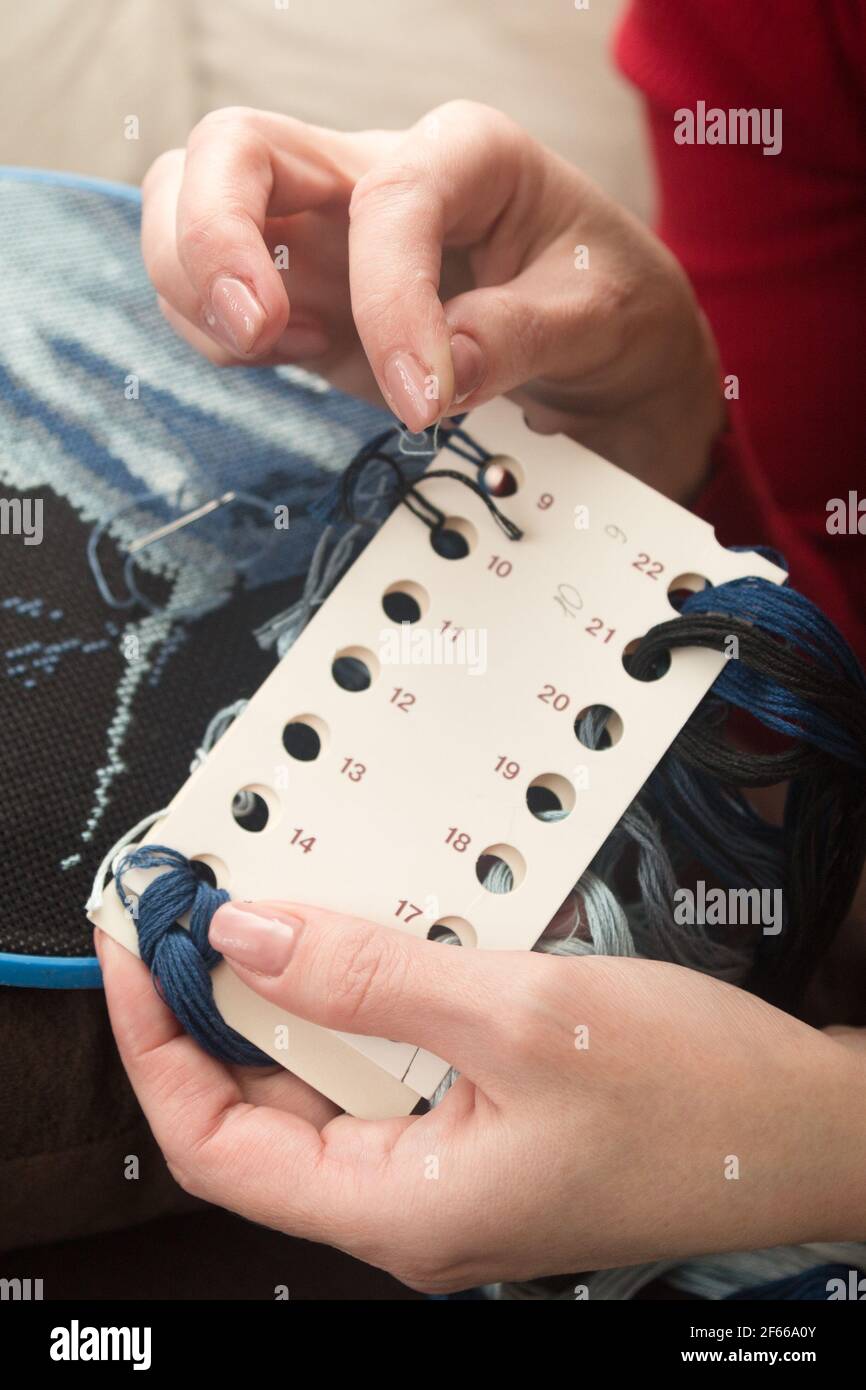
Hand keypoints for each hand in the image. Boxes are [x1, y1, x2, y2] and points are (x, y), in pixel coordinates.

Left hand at [96, 902, 865, 1291]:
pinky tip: (378, 929)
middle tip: (201, 901)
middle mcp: (408, 1196)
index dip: (154, 1040)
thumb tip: (246, 939)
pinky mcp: (479, 1120)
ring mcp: (444, 1160)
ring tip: (283, 902)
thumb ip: (370, 976)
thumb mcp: (520, 1016)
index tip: (137, 945)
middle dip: (216, 998)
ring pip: (325, 1071)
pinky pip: (389, 1055)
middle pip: (258, 1103)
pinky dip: (366, 989)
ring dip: (298, 984)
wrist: (808, 1125)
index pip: (213, 1141)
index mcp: (400, 1207)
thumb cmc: (698, 1101)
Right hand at [141, 101, 722, 500]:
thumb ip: (517, 336)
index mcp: (464, 154)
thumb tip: (435, 373)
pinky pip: (212, 294)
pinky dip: (212, 331)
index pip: (390, 197)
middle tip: (259, 334)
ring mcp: (328, 234)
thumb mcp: (596, 317)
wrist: (603, 350)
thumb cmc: (608, 305)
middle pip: (233, 150)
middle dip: (214, 238)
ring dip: (195, 287)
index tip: (422, 398)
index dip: (390, 299)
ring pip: (192, 209)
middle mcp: (377, 175)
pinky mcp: (306, 299)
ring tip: (271, 350)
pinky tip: (285, 359)